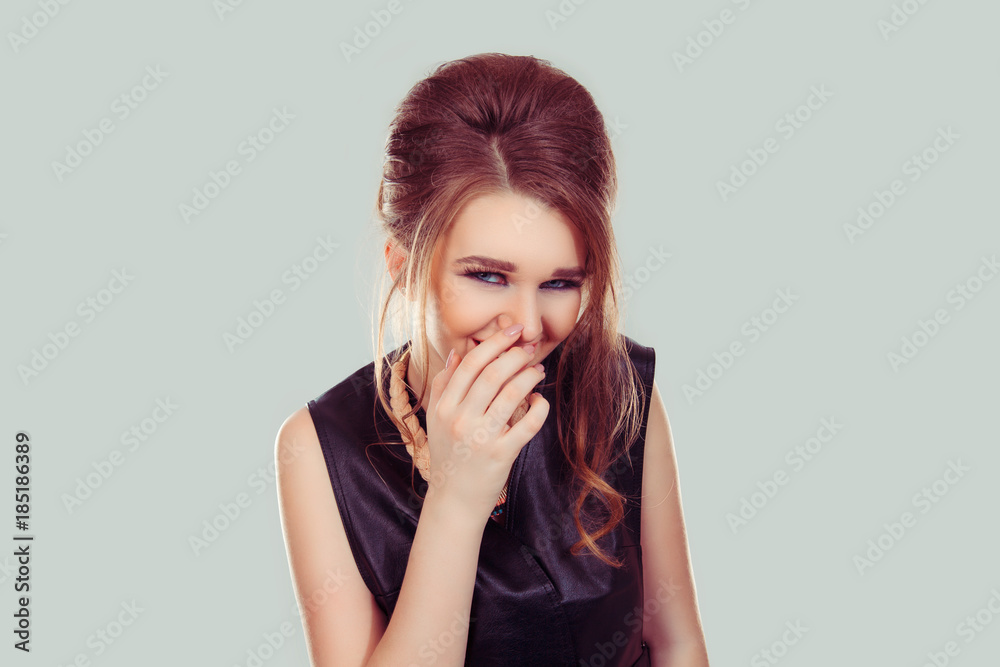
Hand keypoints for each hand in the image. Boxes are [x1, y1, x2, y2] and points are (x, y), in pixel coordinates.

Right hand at [422, 324, 548, 521]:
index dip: (494, 343)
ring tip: (538, 371)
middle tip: (529, 348)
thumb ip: (444, 385)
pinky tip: (539, 401)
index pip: (469, 364)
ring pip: (510, 394)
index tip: (512, 331)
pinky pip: (527, 424)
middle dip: (515, 354)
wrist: (453, 501)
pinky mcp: (501, 454)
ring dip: (529, 376)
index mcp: (443, 407)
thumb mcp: (436, 420)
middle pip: (492, 374)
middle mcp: (459, 419)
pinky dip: (539, 407)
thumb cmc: (449, 456)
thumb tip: (457, 352)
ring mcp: (481, 438)